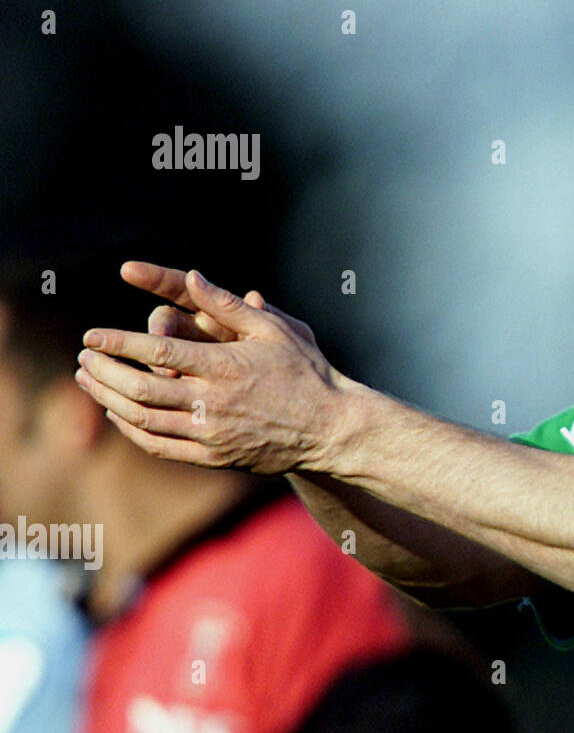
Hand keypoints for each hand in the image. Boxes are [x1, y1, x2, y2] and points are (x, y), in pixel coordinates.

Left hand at [75, 264, 345, 474]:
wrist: (331, 429)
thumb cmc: (306, 373)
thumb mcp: (274, 330)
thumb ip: (229, 305)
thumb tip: (193, 276)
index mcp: (226, 367)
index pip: (158, 354)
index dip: (118, 344)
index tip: (91, 336)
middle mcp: (214, 403)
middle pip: (140, 388)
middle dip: (103, 372)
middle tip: (84, 358)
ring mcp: (212, 434)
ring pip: (143, 420)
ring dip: (108, 400)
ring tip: (89, 382)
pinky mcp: (214, 456)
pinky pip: (159, 446)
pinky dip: (131, 430)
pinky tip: (118, 414)